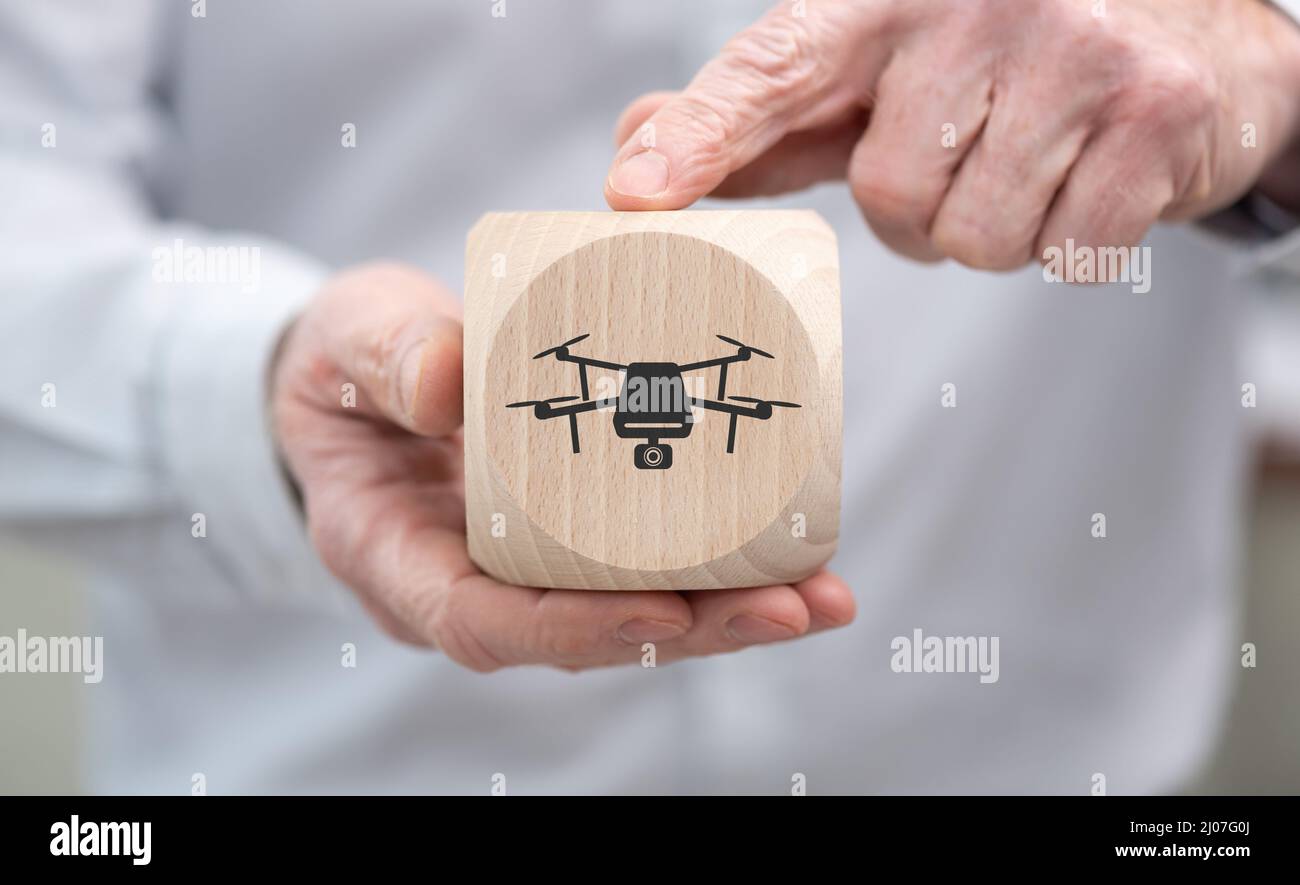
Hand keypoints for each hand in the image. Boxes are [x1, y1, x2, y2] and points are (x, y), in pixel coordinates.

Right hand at [271, 263, 854, 670]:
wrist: (359, 379)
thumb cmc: (343, 365)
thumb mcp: (345, 339)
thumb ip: (385, 353)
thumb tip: (446, 382)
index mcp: (397, 556)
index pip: (483, 622)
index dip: (574, 627)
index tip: (664, 608)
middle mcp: (468, 584)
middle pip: (586, 636)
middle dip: (695, 631)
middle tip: (795, 607)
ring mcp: (523, 569)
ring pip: (630, 615)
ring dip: (730, 610)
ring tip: (823, 592)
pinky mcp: (568, 540)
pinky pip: (645, 567)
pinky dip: (721, 566)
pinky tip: (796, 553)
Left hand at [605, 0, 1299, 266]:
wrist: (1187, 44)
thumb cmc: (1004, 69)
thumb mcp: (876, 79)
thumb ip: (764, 117)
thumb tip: (639, 142)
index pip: (778, 68)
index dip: (704, 134)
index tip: (635, 193)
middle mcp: (978, 5)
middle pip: (886, 194)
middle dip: (920, 209)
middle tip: (971, 154)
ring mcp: (1077, 51)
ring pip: (970, 236)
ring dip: (990, 231)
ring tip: (1032, 163)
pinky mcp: (1154, 113)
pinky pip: (1064, 254)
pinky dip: (1069, 244)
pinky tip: (1088, 179)